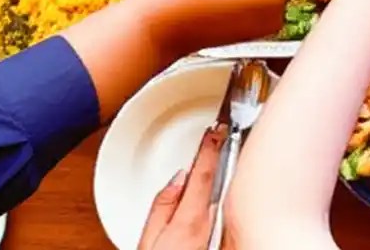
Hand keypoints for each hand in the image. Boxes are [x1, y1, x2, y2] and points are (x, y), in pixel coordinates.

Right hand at [138, 124, 227, 249]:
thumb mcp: (148, 237)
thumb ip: (163, 204)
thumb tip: (177, 177)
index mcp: (191, 219)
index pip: (204, 174)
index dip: (211, 148)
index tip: (217, 129)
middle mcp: (210, 224)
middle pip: (216, 182)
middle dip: (218, 157)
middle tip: (220, 134)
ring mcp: (216, 231)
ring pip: (218, 195)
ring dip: (218, 173)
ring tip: (218, 150)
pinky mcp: (219, 239)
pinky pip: (219, 209)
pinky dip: (217, 193)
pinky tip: (216, 182)